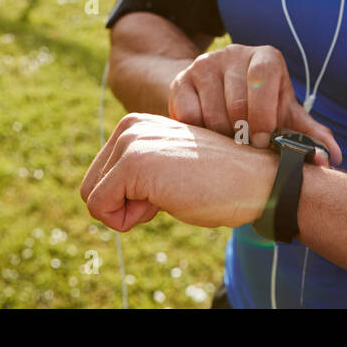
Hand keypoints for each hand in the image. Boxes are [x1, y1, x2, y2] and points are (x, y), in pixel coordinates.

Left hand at [79, 113, 276, 231]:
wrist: (255, 181)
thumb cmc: (216, 182)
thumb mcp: (167, 169)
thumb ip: (136, 174)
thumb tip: (98, 203)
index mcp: (135, 125)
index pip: (99, 177)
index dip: (128, 198)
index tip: (168, 187)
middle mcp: (128, 126)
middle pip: (91, 188)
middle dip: (124, 206)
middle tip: (168, 194)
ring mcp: (130, 142)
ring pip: (93, 200)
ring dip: (128, 213)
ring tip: (169, 195)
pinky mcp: (134, 163)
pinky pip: (101, 209)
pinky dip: (128, 221)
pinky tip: (165, 201)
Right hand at [167, 44, 342, 165]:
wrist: (221, 92)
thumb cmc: (262, 108)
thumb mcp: (285, 117)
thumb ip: (308, 136)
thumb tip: (332, 158)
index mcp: (266, 57)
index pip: (262, 78)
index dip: (263, 114)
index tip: (262, 141)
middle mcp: (234, 53)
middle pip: (237, 100)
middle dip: (243, 133)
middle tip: (246, 147)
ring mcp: (204, 63)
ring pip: (212, 112)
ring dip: (222, 137)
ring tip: (230, 141)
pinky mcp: (181, 79)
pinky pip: (189, 115)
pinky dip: (200, 133)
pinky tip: (210, 135)